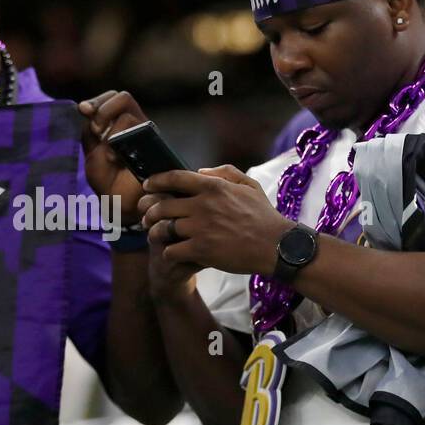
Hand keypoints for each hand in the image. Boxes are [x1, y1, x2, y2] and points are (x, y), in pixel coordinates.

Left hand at [78, 89, 146, 224]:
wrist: (118, 201)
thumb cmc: (105, 176)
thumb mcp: (90, 149)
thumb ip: (88, 128)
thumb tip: (83, 107)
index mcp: (118, 122)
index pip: (112, 97)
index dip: (97, 100)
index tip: (83, 111)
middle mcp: (135, 124)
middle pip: (123, 97)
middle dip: (104, 110)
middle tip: (96, 130)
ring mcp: (146, 135)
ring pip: (129, 117)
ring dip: (112, 133)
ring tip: (108, 155)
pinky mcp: (153, 147)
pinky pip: (140, 133)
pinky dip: (123, 143)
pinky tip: (116, 159)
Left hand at [141, 164, 289, 276]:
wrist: (277, 247)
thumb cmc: (264, 217)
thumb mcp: (250, 185)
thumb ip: (225, 172)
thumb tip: (201, 171)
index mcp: (213, 187)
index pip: (175, 177)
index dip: (156, 180)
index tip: (147, 185)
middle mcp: (203, 205)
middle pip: (162, 205)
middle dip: (150, 212)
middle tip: (147, 217)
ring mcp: (200, 229)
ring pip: (162, 229)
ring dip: (155, 233)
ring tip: (155, 236)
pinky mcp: (201, 250)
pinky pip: (171, 251)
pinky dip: (169, 253)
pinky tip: (173, 253)